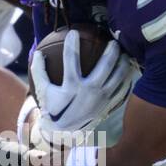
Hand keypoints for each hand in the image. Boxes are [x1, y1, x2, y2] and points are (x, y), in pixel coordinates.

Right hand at [30, 30, 134, 145]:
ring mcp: (100, 99)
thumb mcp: (42, 90)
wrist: (63, 132)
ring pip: (117, 77)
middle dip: (111, 51)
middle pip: (104, 67)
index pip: (71, 59)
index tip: (73, 32)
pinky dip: (126, 79)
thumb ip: (39, 71)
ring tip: (125, 53)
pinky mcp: (107, 105)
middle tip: (113, 40)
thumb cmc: (53, 109)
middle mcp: (89, 92)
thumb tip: (37, 52)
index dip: (71, 44)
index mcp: (72, 86)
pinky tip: (128, 71)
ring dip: (122, 63)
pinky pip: (121, 89)